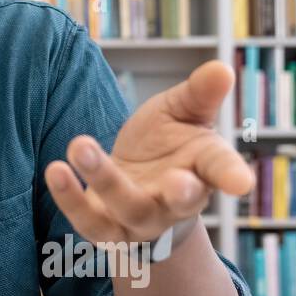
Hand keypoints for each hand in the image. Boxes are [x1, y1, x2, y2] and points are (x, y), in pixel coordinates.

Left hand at [43, 59, 254, 245]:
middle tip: (179, 181)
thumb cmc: (169, 145)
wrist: (140, 186)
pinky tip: (55, 170)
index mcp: (203, 170)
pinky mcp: (106, 229)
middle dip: (179, 193)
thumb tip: (222, 67)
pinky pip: (88, 221)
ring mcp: (140, 220)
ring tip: (79, 145)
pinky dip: (70, 199)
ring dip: (104, 179)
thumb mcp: (182, 114)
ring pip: (128, 207)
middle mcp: (175, 202)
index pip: (220, 171)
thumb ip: (198, 95)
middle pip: (179, 202)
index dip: (231, 176)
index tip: (241, 183)